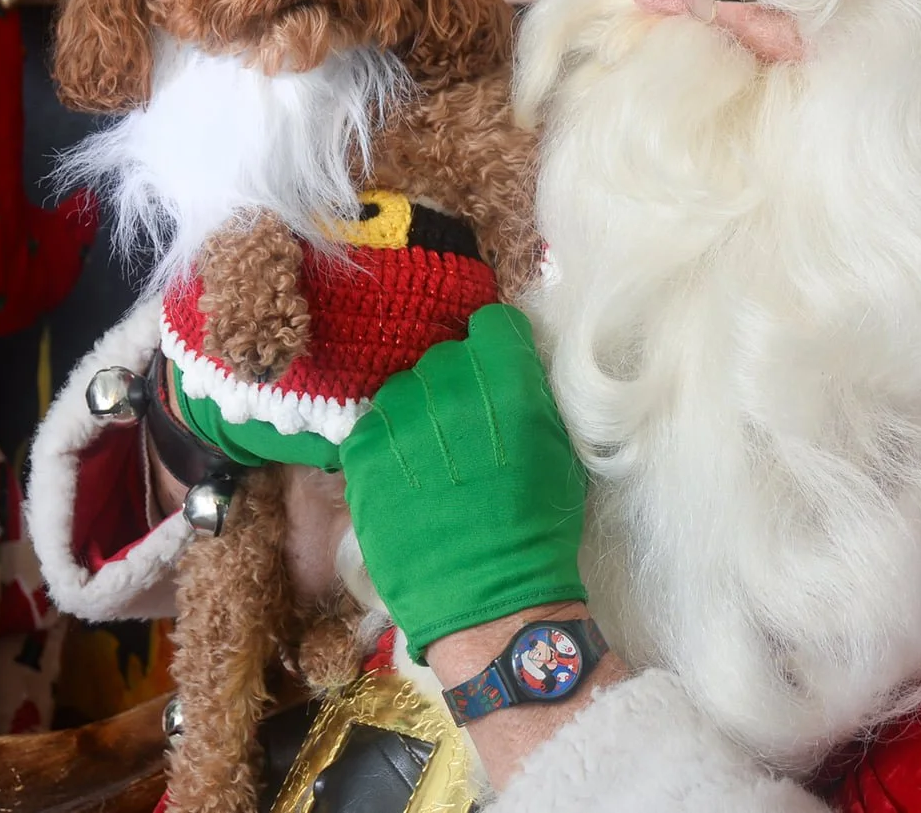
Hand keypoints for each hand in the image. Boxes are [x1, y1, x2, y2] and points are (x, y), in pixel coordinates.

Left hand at [340, 305, 586, 660]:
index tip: (498, 376)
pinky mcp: (362, 452)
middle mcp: (447, 383)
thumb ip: (530, 395)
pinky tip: (405, 480)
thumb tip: (510, 370)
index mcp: (506, 376)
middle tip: (466, 431)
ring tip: (432, 462)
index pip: (492, 323)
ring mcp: (399, 416)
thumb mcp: (559, 448)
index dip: (497, 350)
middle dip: (457, 386)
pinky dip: (387, 447)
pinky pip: (373, 427)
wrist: (489, 598)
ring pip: (403, 389)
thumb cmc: (538, 526)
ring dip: (418, 415)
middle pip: (445, 357)